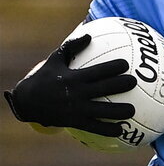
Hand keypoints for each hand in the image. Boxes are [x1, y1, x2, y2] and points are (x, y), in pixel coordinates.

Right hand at [4, 35, 136, 135]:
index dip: (113, 67)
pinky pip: (93, 127)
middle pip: (104, 89)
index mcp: (74, 78)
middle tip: (135, 82)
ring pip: (101, 111)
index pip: (98, 71)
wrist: (26, 102)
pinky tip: (120, 132)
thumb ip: (72, 46)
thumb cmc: (45, 77)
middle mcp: (77, 93)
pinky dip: (106, 130)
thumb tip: (89, 34)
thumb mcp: (54, 59)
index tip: (126, 64)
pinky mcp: (74, 122)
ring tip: (132, 111)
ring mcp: (76, 109)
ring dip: (118, 112)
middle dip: (121, 86)